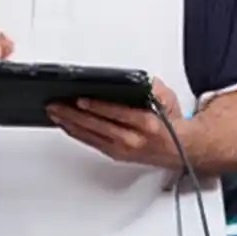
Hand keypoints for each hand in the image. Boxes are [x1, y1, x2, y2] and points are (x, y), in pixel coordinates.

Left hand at [47, 77, 184, 169]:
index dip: (97, 107)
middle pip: (98, 126)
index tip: (80, 100)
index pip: (117, 114)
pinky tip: (64, 124)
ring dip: (69, 124)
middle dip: (73, 115)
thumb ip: (150, 88)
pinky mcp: (116, 155)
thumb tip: (132, 80)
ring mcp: (123, 150)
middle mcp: (133, 139)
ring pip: (90, 136)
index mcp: (147, 124)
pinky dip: (75, 133)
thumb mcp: (167, 98)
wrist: (182, 149)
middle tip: (56, 105)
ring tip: (53, 113)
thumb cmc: (171, 122)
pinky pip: (91, 143)